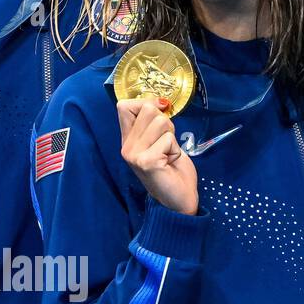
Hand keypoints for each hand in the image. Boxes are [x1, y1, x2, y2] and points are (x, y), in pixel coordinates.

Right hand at [117, 97, 197, 214]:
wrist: (178, 201)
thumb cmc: (172, 171)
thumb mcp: (159, 142)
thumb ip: (154, 124)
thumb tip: (160, 103)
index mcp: (127, 140)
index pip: (124, 106)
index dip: (145, 103)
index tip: (160, 114)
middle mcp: (126, 146)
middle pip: (148, 110)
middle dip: (166, 122)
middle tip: (167, 143)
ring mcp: (134, 154)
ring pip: (160, 122)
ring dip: (172, 137)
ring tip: (169, 153)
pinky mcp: (147, 161)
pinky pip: (168, 139)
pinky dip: (175, 149)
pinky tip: (170, 162)